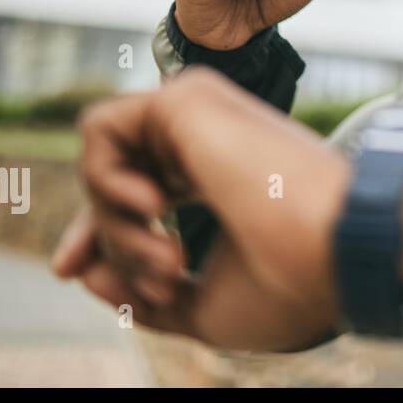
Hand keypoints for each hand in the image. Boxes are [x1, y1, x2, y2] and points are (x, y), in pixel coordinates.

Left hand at [52, 67, 352, 349]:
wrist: (331, 250)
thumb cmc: (284, 284)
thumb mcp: (202, 306)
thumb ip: (140, 289)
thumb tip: (86, 272)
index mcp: (217, 183)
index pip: (139, 194)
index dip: (99, 232)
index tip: (70, 271)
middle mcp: (207, 143)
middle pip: (116, 176)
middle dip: (99, 232)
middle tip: (104, 273)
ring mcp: (200, 117)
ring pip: (106, 161)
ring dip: (115, 223)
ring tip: (168, 258)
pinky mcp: (186, 97)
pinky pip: (101, 130)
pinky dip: (106, 178)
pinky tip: (152, 206)